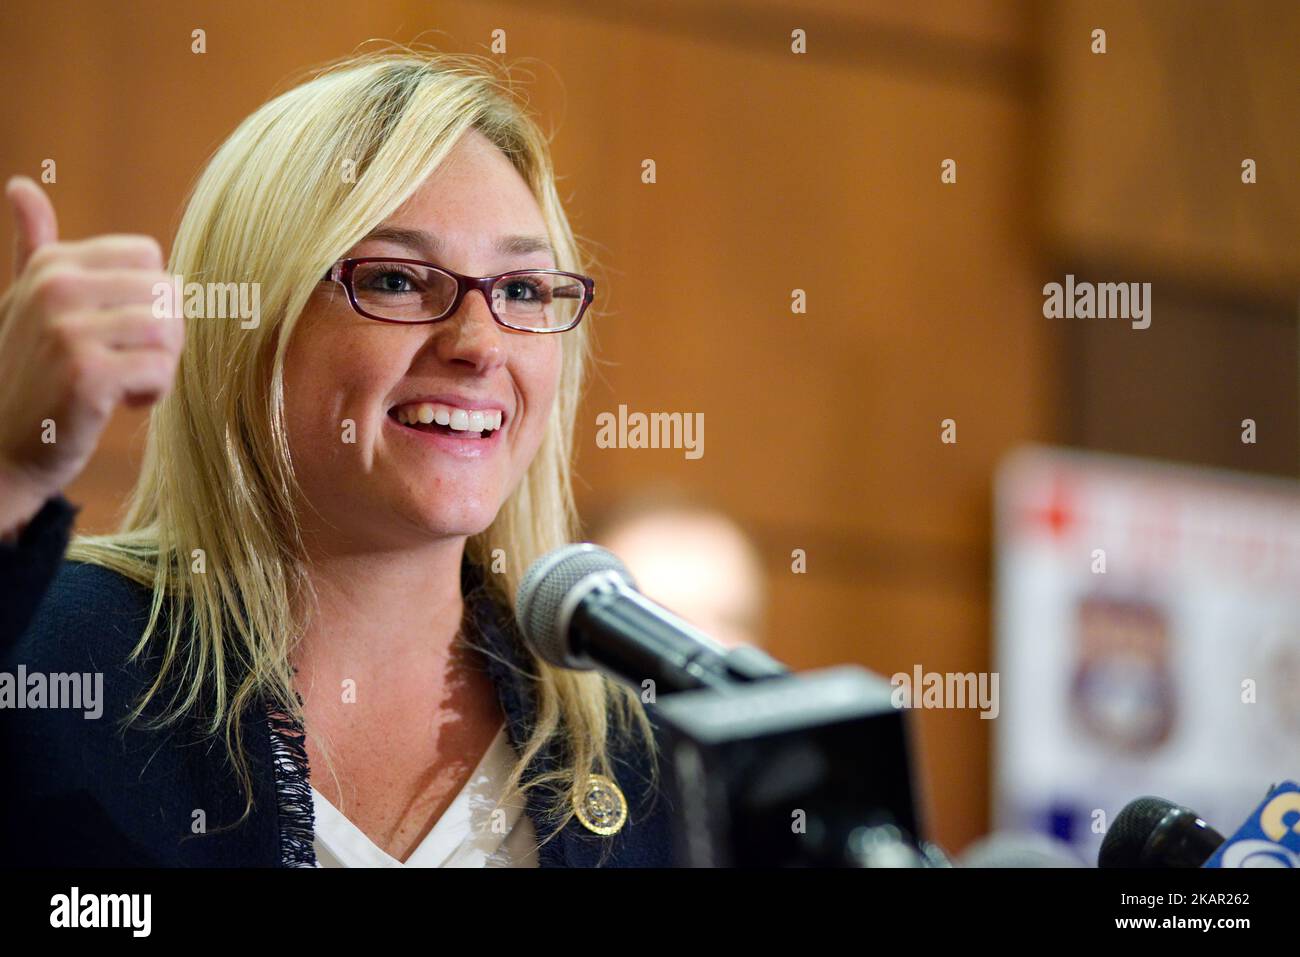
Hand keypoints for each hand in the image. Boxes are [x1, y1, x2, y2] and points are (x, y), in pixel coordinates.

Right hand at [0, 176, 183, 536]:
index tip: (116, 330)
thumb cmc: (26, 372)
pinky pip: (162, 369)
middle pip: (168, 293)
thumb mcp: (24, 300)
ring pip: (169, 332)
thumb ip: (33, 247)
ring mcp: (69, 330)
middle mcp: (58, 288)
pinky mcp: (87, 375)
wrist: (0, 447)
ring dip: (158, 365)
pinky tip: (121, 403)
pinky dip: (154, 393)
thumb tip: (23, 185)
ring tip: (121, 382)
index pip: (149, 258)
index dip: (148, 299)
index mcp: (53, 264)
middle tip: (124, 361)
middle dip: (161, 335)